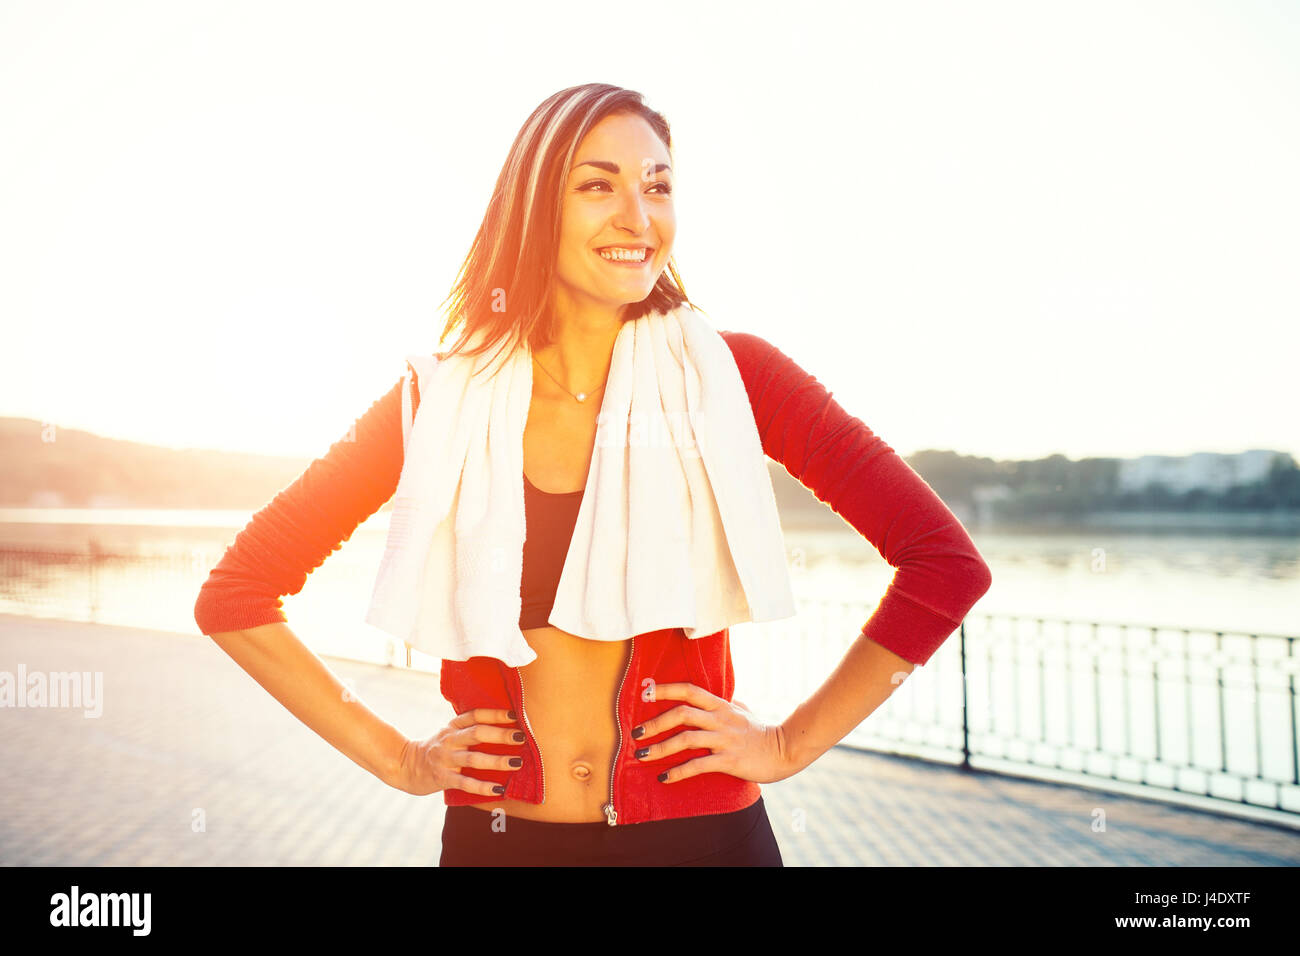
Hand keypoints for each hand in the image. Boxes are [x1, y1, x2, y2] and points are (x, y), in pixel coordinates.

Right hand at [390, 707, 523, 796]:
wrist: (405, 766)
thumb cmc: (437, 749)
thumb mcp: (449, 734)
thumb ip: (470, 730)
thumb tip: (505, 728)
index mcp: (453, 727)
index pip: (475, 715)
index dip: (494, 714)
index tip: (514, 715)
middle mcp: (449, 740)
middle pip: (476, 733)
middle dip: (500, 735)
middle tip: (521, 737)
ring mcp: (445, 759)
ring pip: (473, 758)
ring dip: (496, 761)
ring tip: (516, 763)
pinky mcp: (442, 778)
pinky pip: (464, 783)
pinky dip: (482, 786)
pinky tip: (498, 788)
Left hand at [630, 683, 798, 785]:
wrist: (784, 750)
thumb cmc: (760, 732)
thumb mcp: (742, 712)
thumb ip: (726, 705)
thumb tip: (716, 698)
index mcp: (721, 705)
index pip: (689, 691)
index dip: (666, 689)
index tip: (645, 693)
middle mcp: (720, 719)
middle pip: (682, 713)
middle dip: (655, 722)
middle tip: (636, 732)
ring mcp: (725, 740)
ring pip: (686, 739)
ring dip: (660, 747)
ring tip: (642, 755)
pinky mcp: (729, 760)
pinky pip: (698, 765)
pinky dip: (678, 771)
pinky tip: (664, 777)